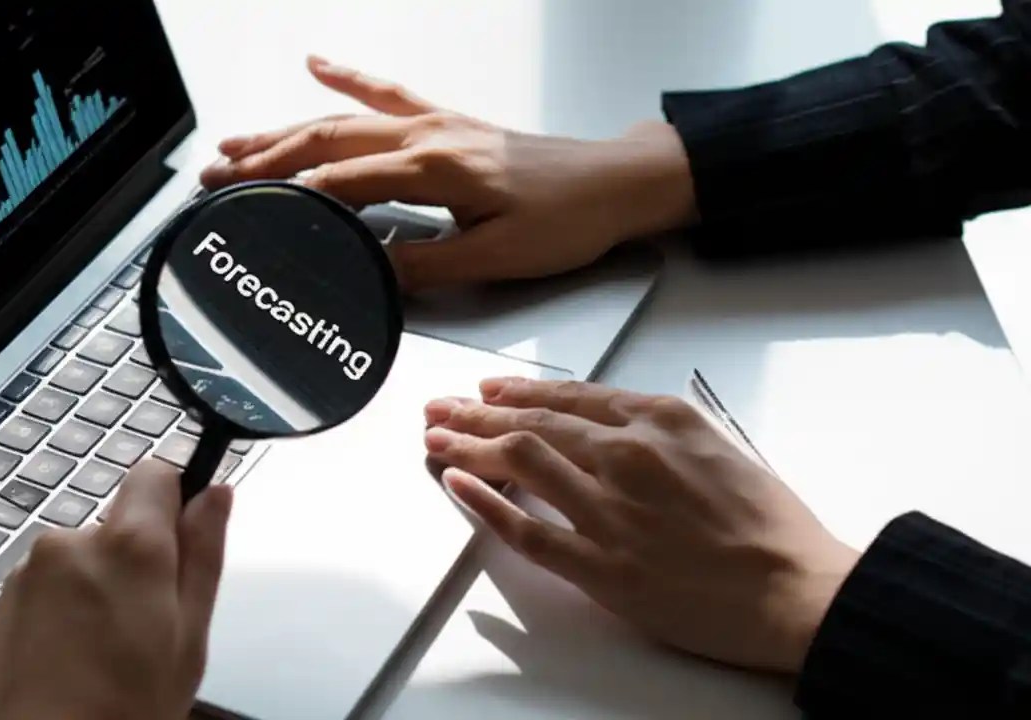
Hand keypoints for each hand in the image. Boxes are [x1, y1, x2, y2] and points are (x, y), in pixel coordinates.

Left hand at [0, 460, 233, 719]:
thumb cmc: (115, 716)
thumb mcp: (188, 640)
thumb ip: (204, 555)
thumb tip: (217, 496)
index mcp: (129, 548)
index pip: (155, 473)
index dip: (176, 500)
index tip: (184, 536)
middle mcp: (70, 546)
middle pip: (117, 526)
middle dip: (135, 564)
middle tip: (147, 627)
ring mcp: (27, 575)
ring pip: (80, 562)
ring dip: (94, 593)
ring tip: (103, 658)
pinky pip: (45, 591)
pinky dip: (60, 617)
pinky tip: (69, 666)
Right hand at [201, 56, 698, 291]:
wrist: (614, 183)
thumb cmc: (566, 220)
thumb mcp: (495, 259)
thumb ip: (427, 267)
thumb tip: (372, 274)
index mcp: (434, 169)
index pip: (340, 182)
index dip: (286, 197)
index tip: (241, 208)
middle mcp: (428, 136)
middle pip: (327, 141)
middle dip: (266, 159)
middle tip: (217, 177)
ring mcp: (436, 123)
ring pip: (344, 118)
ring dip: (287, 128)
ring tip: (240, 141)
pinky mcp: (449, 122)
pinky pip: (388, 92)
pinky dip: (349, 77)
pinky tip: (319, 65)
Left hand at [423, 379, 859, 673]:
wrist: (797, 589)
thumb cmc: (770, 527)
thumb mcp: (720, 448)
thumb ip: (660, 432)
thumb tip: (612, 426)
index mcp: (660, 421)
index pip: (568, 398)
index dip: (519, 392)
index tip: (488, 391)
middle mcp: (626, 455)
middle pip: (532, 423)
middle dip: (476, 413)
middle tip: (442, 408)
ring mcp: (608, 509)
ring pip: (519, 462)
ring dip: (468, 446)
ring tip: (436, 437)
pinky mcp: (601, 565)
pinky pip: (527, 530)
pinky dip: (484, 504)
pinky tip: (457, 485)